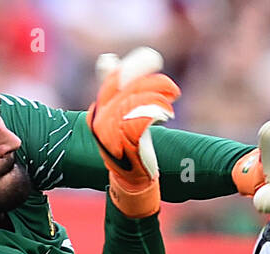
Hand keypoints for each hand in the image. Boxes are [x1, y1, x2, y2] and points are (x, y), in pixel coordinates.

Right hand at [86, 46, 180, 217]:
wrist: (132, 179)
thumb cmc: (128, 143)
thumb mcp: (119, 115)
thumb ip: (115, 89)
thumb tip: (106, 59)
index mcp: (98, 111)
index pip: (114, 78)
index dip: (135, 65)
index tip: (154, 60)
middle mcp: (100, 121)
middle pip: (127, 86)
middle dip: (153, 82)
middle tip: (171, 89)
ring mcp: (111, 133)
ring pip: (137, 100)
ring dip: (159, 97)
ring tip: (171, 100)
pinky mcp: (126, 143)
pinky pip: (143, 117)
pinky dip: (158, 111)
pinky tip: (166, 115)